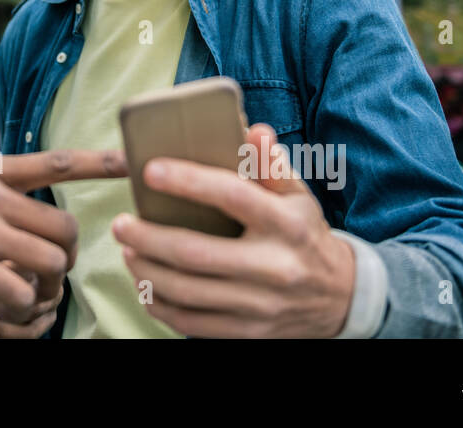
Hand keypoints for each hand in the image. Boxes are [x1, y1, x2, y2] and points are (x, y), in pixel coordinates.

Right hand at [0, 149, 125, 330]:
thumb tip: (17, 194)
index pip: (52, 161)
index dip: (96, 162)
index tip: (129, 162)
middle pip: (63, 224)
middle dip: (67, 253)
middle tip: (50, 270)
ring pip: (50, 260)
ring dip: (45, 285)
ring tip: (20, 292)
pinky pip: (20, 292)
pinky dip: (15, 307)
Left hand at [112, 124, 355, 337]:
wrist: (341, 298)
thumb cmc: (305, 234)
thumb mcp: (298, 195)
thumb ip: (271, 164)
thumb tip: (252, 130)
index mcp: (286, 224)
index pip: (233, 196)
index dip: (188, 182)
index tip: (150, 170)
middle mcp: (274, 266)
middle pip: (197, 253)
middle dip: (149, 238)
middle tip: (121, 223)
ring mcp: (261, 305)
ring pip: (188, 292)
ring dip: (147, 271)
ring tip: (127, 250)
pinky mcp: (249, 332)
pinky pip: (193, 323)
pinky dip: (160, 305)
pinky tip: (144, 285)